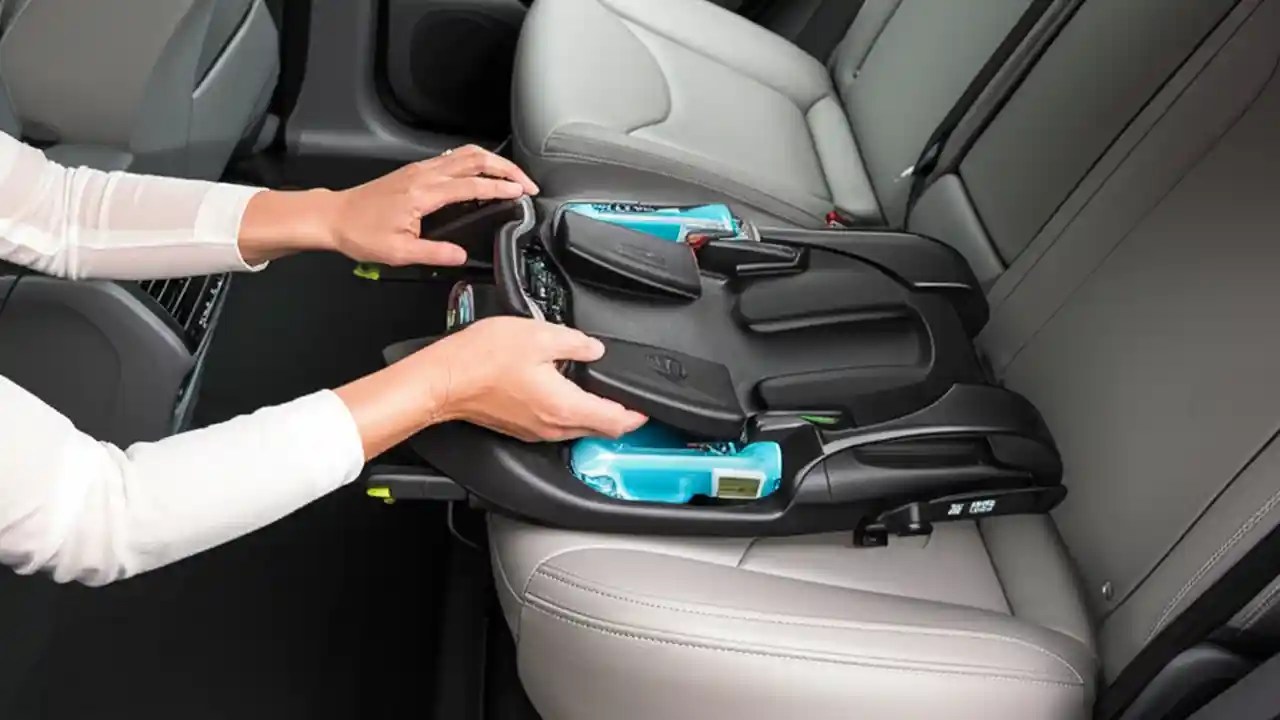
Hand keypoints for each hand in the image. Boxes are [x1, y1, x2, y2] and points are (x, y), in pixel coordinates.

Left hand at [236, 145, 538, 266]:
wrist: (333, 218)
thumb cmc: (360, 233)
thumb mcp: (399, 253)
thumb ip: (435, 254)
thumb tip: (461, 256)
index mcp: (423, 193)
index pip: (473, 184)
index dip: (501, 188)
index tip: (522, 193)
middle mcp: (424, 175)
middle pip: (474, 158)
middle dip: (506, 167)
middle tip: (527, 183)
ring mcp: (419, 170)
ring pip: (464, 154)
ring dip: (493, 161)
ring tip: (513, 176)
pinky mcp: (414, 172)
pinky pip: (452, 158)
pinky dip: (475, 162)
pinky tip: (482, 173)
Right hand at [425, 317, 647, 441]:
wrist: (443, 381)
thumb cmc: (482, 360)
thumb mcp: (538, 336)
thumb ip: (574, 343)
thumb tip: (593, 349)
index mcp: (565, 406)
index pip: (615, 422)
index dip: (636, 416)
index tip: (646, 409)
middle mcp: (553, 426)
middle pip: (599, 430)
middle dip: (618, 419)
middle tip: (630, 405)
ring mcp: (535, 430)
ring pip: (577, 430)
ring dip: (593, 417)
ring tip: (601, 399)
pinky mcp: (519, 427)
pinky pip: (555, 427)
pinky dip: (569, 415)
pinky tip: (565, 396)